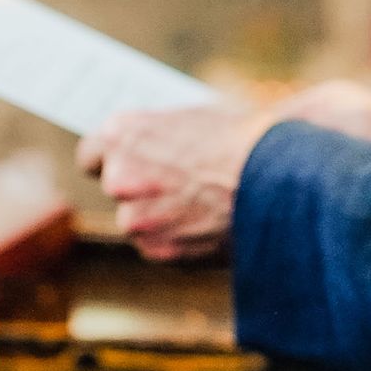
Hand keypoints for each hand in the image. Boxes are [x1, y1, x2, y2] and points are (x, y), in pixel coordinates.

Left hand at [76, 104, 274, 261]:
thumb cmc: (243, 138)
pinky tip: (209, 225)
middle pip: (116, 188)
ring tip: (203, 205)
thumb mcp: (193, 120)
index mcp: (121, 134)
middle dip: (142, 189)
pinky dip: (179, 240)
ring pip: (139, 220)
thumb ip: (158, 137)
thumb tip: (148, 150)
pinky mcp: (157, 250)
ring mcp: (135, 217)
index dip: (110, 161)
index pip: (91, 155)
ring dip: (161, 217)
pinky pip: (160, 246)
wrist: (279, 176)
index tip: (122, 165)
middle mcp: (118, 175)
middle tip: (177, 185)